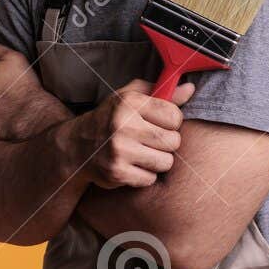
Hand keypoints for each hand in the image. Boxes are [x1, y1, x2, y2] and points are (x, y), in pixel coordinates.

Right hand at [66, 77, 194, 188]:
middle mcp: (123, 125)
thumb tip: (190, 89)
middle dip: (167, 143)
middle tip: (151, 141)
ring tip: (143, 153)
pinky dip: (145, 175)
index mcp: (129, 102)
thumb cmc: (111, 118)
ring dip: (158, 160)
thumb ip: (162, 92)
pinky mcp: (117, 172)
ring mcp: (119, 150)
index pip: (174, 116)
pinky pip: (150, 179)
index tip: (160, 123)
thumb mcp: (131, 97)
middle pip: (173, 141)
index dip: (172, 122)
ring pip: (165, 162)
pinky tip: (132, 165)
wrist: (77, 146)